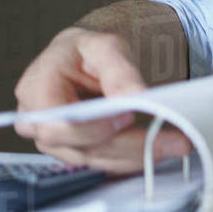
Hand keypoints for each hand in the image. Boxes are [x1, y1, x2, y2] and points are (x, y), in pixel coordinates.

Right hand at [13, 27, 191, 173]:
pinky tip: (159, 149)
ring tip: (176, 144)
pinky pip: (104, 163)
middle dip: (128, 146)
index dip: (92, 128)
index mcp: (36, 89)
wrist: (90, 60)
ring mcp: (56, 141)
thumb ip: (119, 72)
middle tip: (172, 140)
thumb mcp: (107, 47)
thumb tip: (136, 97)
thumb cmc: (91, 52)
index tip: (128, 117)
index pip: (56, 124)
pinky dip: (133, 159)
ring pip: (95, 161)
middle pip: (79, 148)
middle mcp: (38, 121)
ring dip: (137, 156)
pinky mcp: (76, 151)